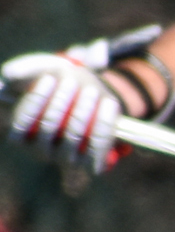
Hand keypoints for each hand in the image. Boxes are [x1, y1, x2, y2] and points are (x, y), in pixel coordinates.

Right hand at [2, 51, 125, 173]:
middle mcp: (40, 149)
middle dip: (61, 101)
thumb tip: (8, 74)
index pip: (21, 123)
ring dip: (82, 111)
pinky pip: (96, 147)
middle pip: (48, 128)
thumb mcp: (44, 69)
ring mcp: (64, 158)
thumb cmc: (60, 81)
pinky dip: (103, 125)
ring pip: (72, 137)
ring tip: (90, 90)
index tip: (49, 78)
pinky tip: (108, 103)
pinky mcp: (89, 162)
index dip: (35, 101)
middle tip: (72, 81)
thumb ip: (26, 69)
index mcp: (22, 133)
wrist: (93, 94)